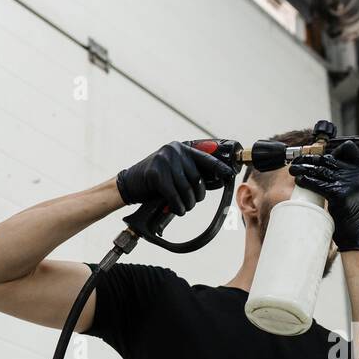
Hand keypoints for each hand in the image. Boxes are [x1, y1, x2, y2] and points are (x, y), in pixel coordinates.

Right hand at [116, 142, 233, 213]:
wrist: (128, 184)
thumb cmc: (154, 180)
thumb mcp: (173, 170)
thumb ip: (189, 171)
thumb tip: (213, 180)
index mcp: (181, 148)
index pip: (205, 158)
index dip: (219, 168)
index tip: (230, 175)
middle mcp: (174, 151)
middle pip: (197, 178)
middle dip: (198, 195)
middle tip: (193, 202)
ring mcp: (164, 161)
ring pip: (187, 189)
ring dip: (188, 203)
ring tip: (184, 207)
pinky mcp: (156, 174)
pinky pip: (174, 195)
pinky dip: (178, 206)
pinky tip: (177, 210)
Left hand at [289, 140, 358, 250]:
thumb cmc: (355, 214)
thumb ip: (348, 175)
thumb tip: (327, 164)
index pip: (348, 148)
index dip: (333, 150)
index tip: (321, 156)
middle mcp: (357, 174)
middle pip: (329, 158)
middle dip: (310, 159)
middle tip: (299, 162)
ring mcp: (349, 183)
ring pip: (320, 169)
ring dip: (303, 168)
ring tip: (294, 169)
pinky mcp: (339, 194)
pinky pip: (317, 182)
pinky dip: (305, 180)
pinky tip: (299, 180)